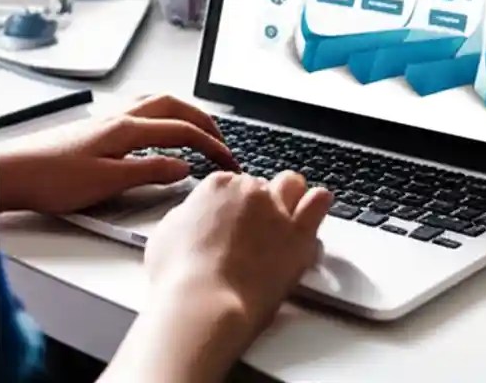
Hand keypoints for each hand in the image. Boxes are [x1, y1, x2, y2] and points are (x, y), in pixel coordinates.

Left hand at [0, 94, 236, 214]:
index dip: (211, 145)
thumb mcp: (108, 182)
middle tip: (222, 142)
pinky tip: (156, 136)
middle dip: (203, 121)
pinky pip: (139, 113)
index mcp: (126, 129)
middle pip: (173, 107)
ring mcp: (105, 120)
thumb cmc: (51, 179)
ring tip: (197, 132)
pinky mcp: (95, 130)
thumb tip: (184, 167)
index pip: (182, 130)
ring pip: (156, 104)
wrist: (13, 173)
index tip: (228, 161)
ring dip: (182, 114)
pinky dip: (160, 118)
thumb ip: (149, 172)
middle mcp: (118, 118)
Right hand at [145, 171, 332, 338]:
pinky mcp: (300, 236)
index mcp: (216, 187)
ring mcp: (277, 211)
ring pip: (292, 184)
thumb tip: (194, 219)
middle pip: (261, 185)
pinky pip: (320, 202)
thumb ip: (187, 217)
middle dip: (257, 203)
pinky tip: (312, 213)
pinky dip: (317, 203)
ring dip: (288, 196)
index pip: (231, 183)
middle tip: (252, 228)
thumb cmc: (179, 275)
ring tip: (283, 216)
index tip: (229, 221)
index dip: (230, 204)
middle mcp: (249, 192)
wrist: (204, 303)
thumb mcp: (165, 234)